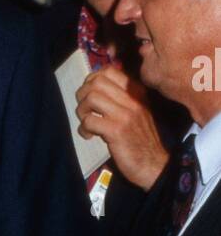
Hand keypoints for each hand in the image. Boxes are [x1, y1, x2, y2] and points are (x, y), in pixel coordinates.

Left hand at [75, 67, 167, 189]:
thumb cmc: (142, 139)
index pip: (109, 71)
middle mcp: (132, 99)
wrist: (154, 164)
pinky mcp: (116, 131)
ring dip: (82, 111)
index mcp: (137, 92)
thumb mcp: (137, 111)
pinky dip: (83, 129)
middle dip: (83, 95)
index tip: (90, 94)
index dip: (92, 80)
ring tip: (86, 122)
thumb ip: (121, 97)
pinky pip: (89, 120)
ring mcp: (125, 114)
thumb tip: (95, 84)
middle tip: (85, 110)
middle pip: (96, 82)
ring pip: (91, 98)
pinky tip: (89, 135)